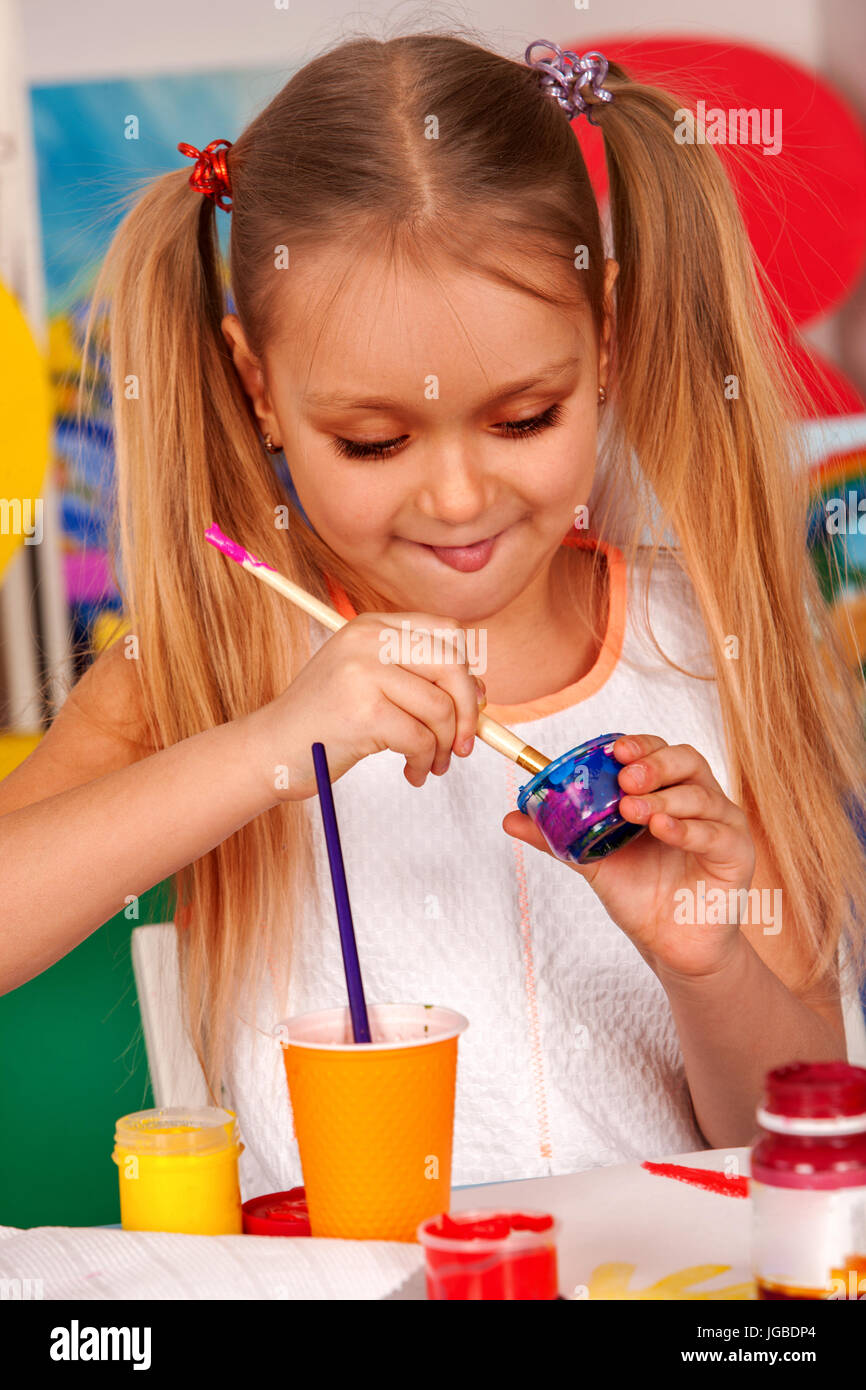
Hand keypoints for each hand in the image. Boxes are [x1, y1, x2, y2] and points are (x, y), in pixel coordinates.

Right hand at [245, 611, 485, 801]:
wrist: (270, 750)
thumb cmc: (324, 722)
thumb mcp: (367, 680)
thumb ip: (416, 675)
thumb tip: (482, 693)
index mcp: (372, 625)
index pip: (447, 633)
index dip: (467, 671)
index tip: (470, 705)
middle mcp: (368, 639)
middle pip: (453, 666)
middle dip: (469, 712)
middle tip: (462, 745)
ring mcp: (364, 673)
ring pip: (441, 709)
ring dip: (444, 747)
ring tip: (430, 764)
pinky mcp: (363, 711)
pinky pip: (421, 739)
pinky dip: (424, 763)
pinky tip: (412, 773)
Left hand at [502, 735, 755, 978]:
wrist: (669, 945)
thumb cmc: (639, 894)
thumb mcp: (592, 860)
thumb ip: (557, 836)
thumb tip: (511, 816)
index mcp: (667, 791)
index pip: (658, 752)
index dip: (639, 745)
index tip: (614, 750)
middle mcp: (699, 800)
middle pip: (686, 761)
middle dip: (654, 764)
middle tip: (626, 777)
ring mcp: (722, 824)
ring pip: (701, 795)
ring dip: (665, 798)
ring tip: (633, 810)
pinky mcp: (737, 854)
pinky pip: (717, 833)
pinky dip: (689, 829)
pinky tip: (663, 830)